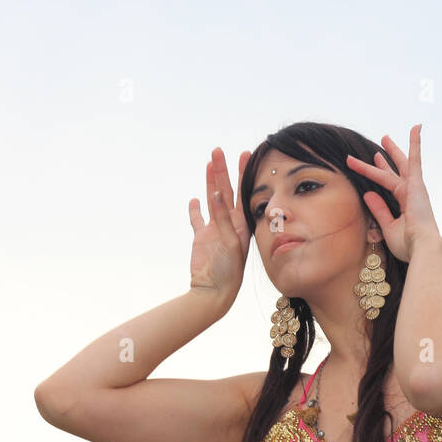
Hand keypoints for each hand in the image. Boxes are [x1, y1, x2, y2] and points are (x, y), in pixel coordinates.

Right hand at [189, 147, 251, 306]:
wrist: (214, 291)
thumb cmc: (229, 272)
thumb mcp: (230, 242)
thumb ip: (223, 218)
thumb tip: (215, 193)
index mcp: (241, 224)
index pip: (243, 193)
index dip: (243, 174)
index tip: (246, 154)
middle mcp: (229, 224)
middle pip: (226, 191)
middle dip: (223, 171)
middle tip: (219, 151)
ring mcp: (214, 230)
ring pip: (211, 200)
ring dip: (210, 181)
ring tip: (209, 162)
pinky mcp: (201, 238)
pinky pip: (198, 220)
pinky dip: (196, 210)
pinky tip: (194, 199)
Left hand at [346, 125, 441, 263]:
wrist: (421, 248)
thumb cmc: (408, 244)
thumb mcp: (388, 226)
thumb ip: (378, 209)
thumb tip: (367, 194)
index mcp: (405, 204)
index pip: (389, 184)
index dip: (377, 173)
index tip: (369, 164)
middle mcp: (411, 194)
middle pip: (395, 171)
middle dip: (386, 158)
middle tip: (380, 145)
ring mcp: (415, 188)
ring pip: (400, 164)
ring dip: (392, 150)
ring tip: (384, 136)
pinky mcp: (417, 184)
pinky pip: (415, 159)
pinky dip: (415, 143)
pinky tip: (416, 127)